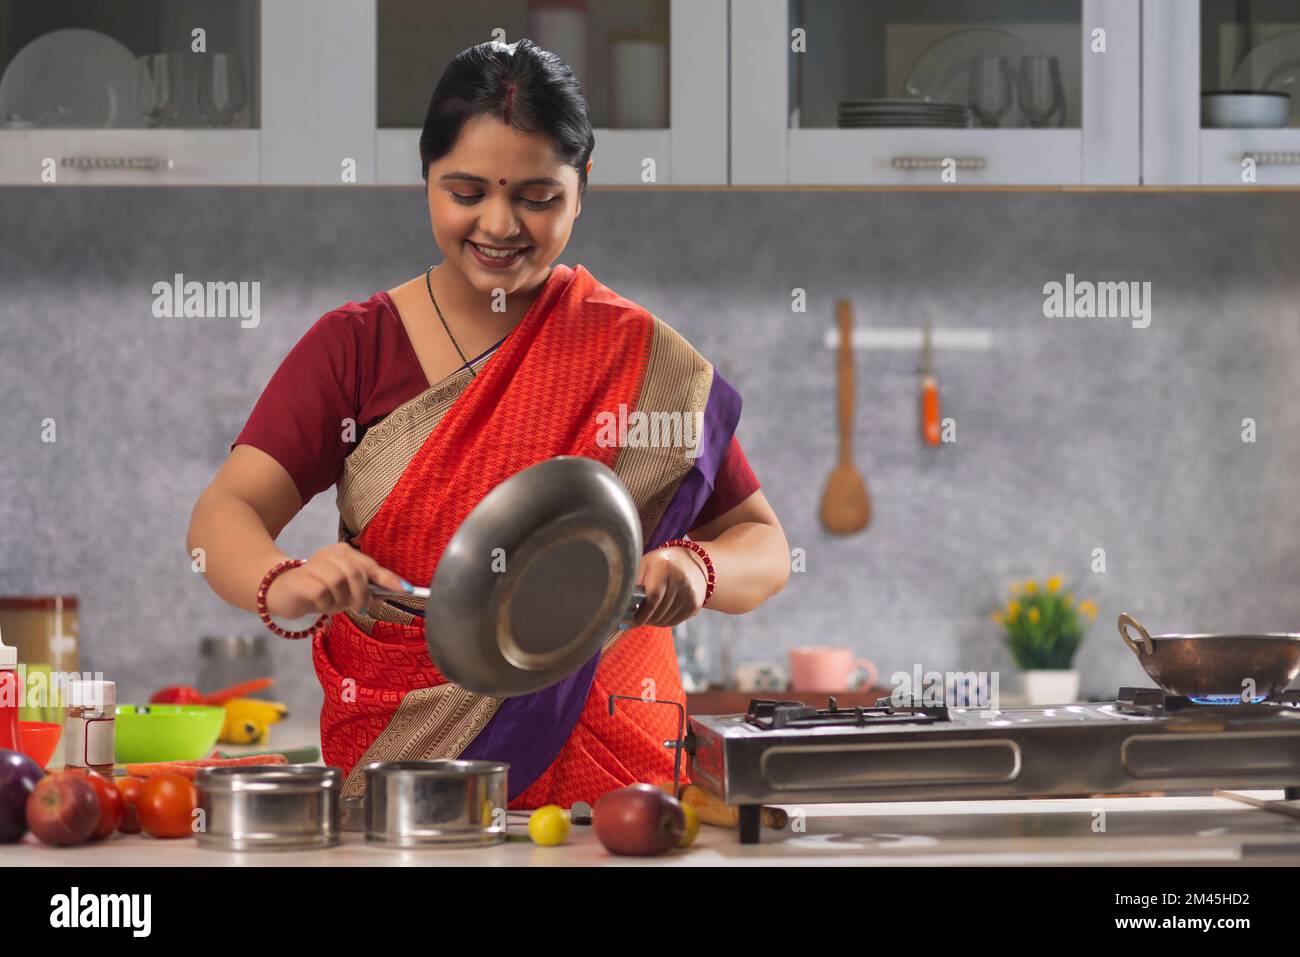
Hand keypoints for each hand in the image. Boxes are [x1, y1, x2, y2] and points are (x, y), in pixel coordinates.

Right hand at [263, 543, 407, 618]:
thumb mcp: (345, 588)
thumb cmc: (320, 589)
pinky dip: (324, 604)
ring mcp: (313, 565)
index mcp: (343, 552)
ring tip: (331, 605)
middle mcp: (329, 554)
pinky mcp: (300, 579)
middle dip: (361, 594)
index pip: (370, 565)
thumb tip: (395, 590)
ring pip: (338, 582)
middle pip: (356, 573)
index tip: (406, 590)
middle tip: (357, 607)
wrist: (281, 591)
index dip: (388, 578)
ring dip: (339, 601)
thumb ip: (365, 586)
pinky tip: (318, 605)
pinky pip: (321, 593)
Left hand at [629, 547, 707, 627]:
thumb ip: (635, 583)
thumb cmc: (662, 563)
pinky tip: (659, 613)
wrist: (692, 561)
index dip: (639, 614)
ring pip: (665, 620)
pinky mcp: (695, 604)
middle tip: (635, 619)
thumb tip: (621, 605)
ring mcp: (690, 593)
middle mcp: (680, 580)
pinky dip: (664, 621)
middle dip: (644, 619)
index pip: (652, 599)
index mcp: (664, 567)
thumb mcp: (646, 565)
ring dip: (653, 621)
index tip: (628, 622)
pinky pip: (675, 622)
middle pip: (658, 612)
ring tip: (647, 614)